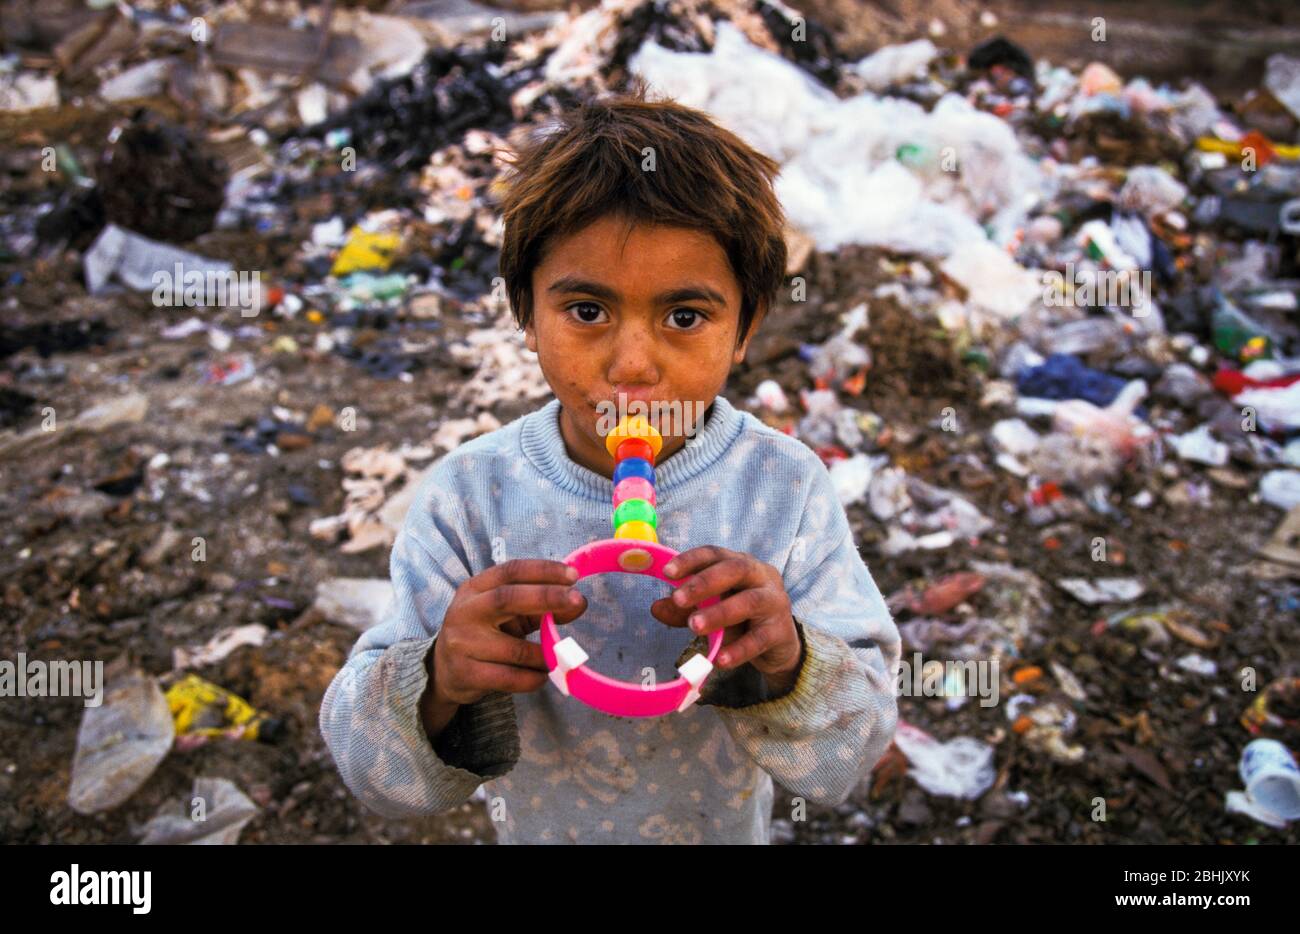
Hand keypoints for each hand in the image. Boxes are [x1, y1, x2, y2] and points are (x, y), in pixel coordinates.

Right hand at [430, 559, 587, 707]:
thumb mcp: (507, 613)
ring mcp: (463, 644)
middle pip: (507, 599)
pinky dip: (534, 678)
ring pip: (515, 650)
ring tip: (561, 656)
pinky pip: (510, 678)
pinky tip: (543, 675)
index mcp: (474, 588)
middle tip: (578, 600)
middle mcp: (465, 612)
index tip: (573, 575)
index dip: (543, 570)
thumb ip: (540, 606)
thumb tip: (580, 603)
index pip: (510, 571)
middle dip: (546, 597)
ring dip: (546, 653)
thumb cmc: (485, 633)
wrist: (443, 670)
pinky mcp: (467, 674)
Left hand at [653, 546, 802, 691]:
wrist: (779, 644)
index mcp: (740, 563)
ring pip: (749, 602)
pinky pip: (759, 639)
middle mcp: (761, 576)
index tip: (667, 572)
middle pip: (735, 569)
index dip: (691, 560)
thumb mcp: (711, 609)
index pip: (715, 554)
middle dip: (704, 582)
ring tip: (694, 626)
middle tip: (678, 598)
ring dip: (720, 613)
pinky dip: (738, 649)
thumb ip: (685, 608)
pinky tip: (719, 659)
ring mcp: (775, 602)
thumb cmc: (741, 618)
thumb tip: (656, 608)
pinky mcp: (781, 631)